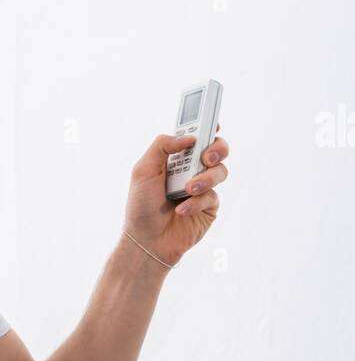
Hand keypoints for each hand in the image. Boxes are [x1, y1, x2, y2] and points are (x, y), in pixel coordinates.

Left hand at [123, 124, 229, 266]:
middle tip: (206, 156)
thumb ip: (162, 146)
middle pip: (217, 149)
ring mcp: (203, 187)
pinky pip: (213, 196)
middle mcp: (193, 169)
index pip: (197, 135)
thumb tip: (188, 137)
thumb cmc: (141, 205)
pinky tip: (181, 210)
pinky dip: (196, 202)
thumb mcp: (143, 170)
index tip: (214, 120)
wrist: (146, 240)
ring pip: (219, 171)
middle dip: (217, 148)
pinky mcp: (209, 206)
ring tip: (187, 190)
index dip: (208, 124)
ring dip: (205, 179)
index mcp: (177, 157)